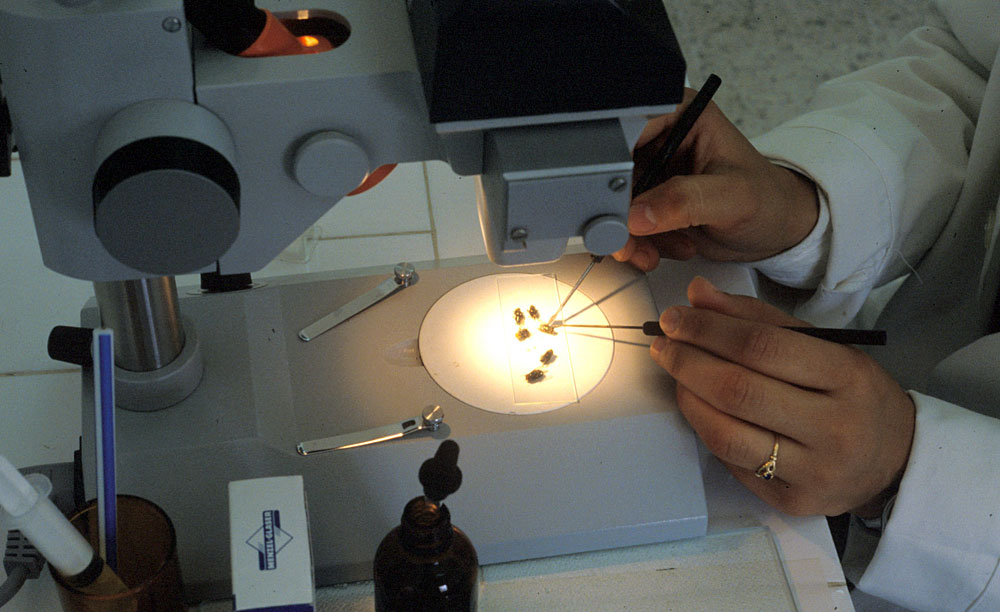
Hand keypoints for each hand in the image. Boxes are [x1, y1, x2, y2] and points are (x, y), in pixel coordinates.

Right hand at [613, 90, 819, 271]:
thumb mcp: (732, 197)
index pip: (626, 131)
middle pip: (609, 171)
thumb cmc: (769, 199)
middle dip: (618, 212)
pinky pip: (622, 222)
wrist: (776, 228)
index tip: (617, 202)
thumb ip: (684, 201)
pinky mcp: (648, 200)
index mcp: (679, 114)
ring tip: (655, 251)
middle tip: (628, 240)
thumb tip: (637, 213)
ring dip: (628, 235)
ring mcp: (651, 170)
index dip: (612, 165)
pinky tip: (669, 247)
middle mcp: (659, 138)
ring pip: (611, 202)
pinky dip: (638, 243)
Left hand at [651, 277, 914, 516]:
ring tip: (675, 374)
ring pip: (727, 434)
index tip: (675, 317)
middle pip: (738, 391)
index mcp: (848, 376)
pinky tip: (699, 407)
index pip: (762, 347)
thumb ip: (757, 318)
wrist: (897, 458)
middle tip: (663, 343)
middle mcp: (835, 427)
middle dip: (688, 362)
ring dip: (688, 398)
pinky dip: (706, 429)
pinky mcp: (793, 502)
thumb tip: (696, 295)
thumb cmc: (852, 392)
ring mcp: (814, 472)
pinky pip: (732, 463)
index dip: (708, 330)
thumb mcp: (822, 345)